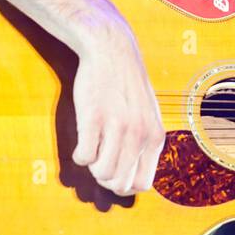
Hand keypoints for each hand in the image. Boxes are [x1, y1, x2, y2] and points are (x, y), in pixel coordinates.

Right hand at [69, 19, 164, 196]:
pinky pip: (83, 157)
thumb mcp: (148, 115)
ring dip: (92, 166)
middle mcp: (140, 135)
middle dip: (105, 177)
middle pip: (119, 184)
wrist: (111, 50)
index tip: (114, 170)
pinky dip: (79, 155)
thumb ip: (145, 144)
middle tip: (99, 158)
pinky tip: (83, 140)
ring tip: (92, 147)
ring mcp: (118, 127)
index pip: (142, 184)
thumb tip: (132, 181)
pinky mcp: (94, 119)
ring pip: (102, 173)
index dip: (124, 183)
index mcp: (155, 137)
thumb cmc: (126, 85)